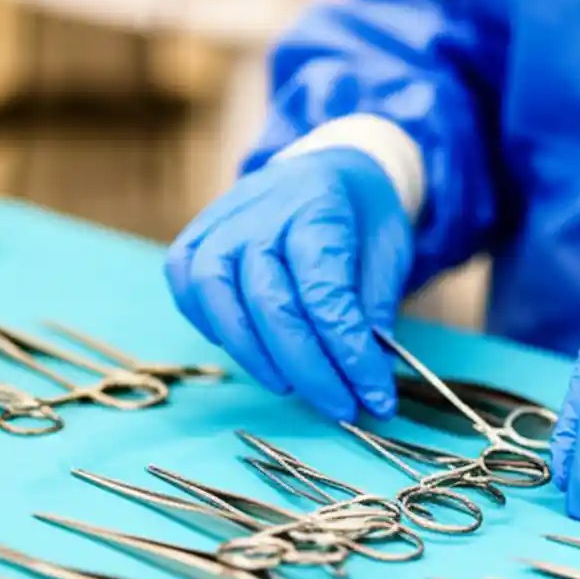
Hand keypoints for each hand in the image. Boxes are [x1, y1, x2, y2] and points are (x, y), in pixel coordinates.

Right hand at [165, 148, 411, 420]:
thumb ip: (374, 308)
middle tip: (342, 407)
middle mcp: (258, 212)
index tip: (376, 395)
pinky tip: (255, 355)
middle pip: (271, 303)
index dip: (350, 353)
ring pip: (217, 298)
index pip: (325, 292)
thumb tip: (365, 373)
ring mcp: (218, 224)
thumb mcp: (389, 251)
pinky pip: (190, 292)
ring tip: (296, 388)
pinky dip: (218, 330)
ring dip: (256, 356)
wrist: (327, 171)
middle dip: (310, 368)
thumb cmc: (360, 219)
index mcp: (317, 206)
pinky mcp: (193, 242)